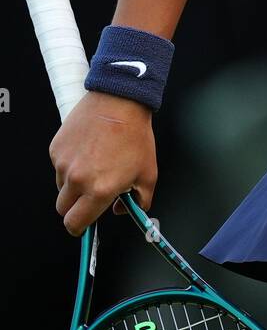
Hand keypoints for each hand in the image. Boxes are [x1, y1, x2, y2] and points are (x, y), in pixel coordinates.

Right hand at [49, 90, 156, 236]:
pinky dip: (69, 164)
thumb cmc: (134, 134)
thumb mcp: (148, 173)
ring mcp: (63, 163)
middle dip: (75, 207)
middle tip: (90, 195)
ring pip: (61, 186)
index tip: (83, 223)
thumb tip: (123, 209)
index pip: (75, 223)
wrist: (120, 102)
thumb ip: (140, 201)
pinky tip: (87, 150)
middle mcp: (77, 179)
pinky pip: (58, 166)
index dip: (79, 227)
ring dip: (72, 184)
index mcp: (99, 190)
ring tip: (93, 165)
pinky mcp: (56, 148)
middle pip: (63, 209)